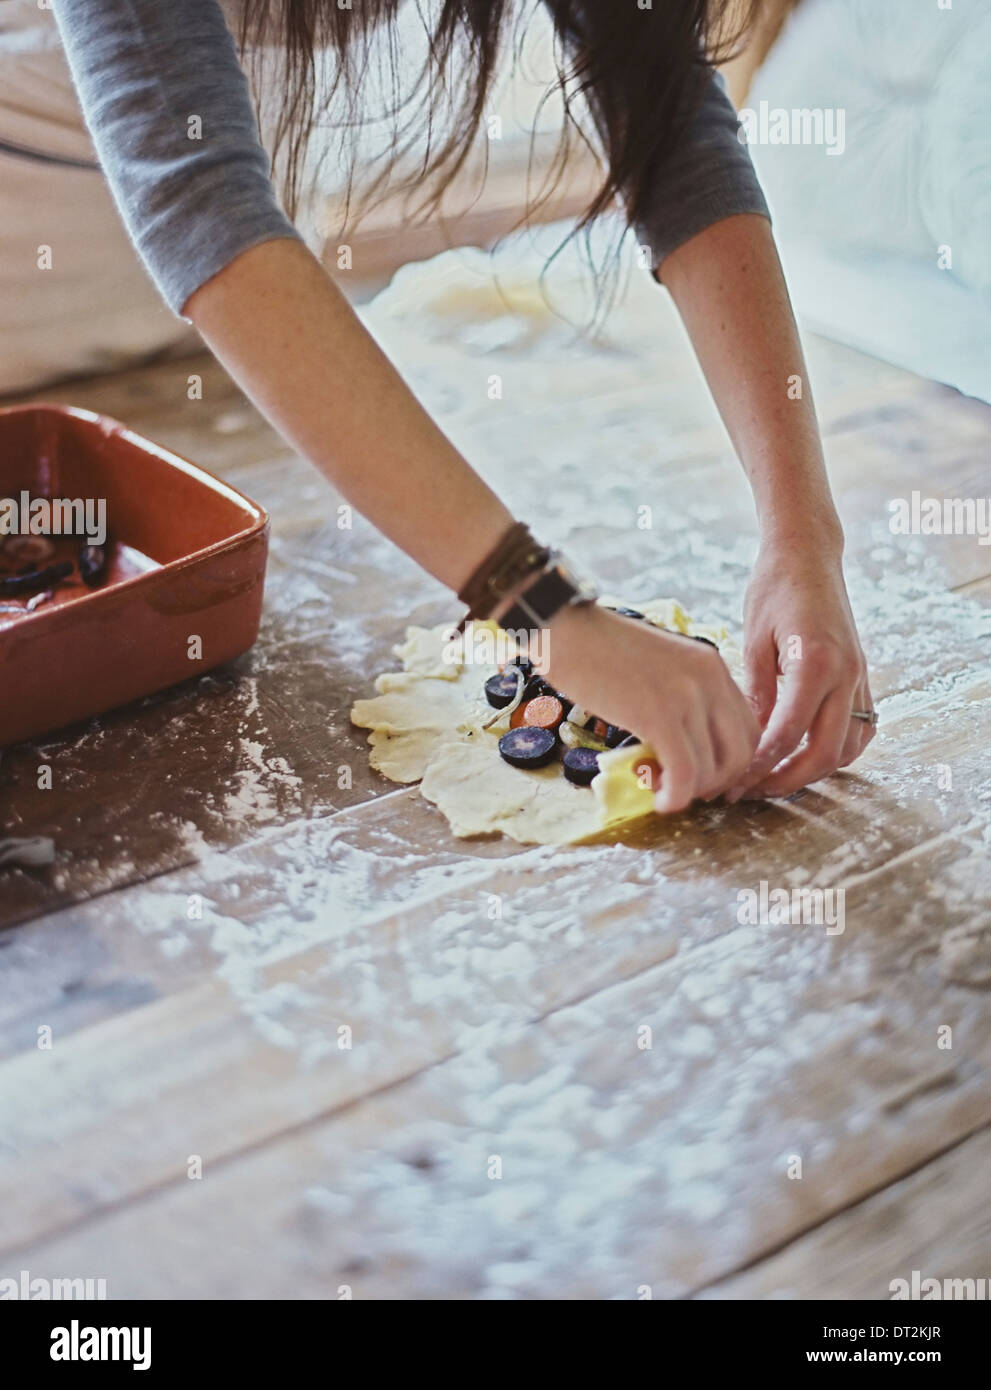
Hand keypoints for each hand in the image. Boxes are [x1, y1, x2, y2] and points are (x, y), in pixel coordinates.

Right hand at [540, 603, 759, 813]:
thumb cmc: (600, 650)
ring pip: (712, 769)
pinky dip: (675, 798)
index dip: (732, 763)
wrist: (567, 631)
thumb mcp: (660, 668)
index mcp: (713, 667)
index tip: (705, 777)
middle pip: (742, 752)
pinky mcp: (659, 716)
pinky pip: (684, 772)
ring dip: (690, 793)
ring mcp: (687, 697)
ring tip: (661, 792)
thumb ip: (682, 699)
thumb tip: (685, 746)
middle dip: (718, 784)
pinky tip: (659, 802)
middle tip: (687, 791)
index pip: (749, 727)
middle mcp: (710, 680)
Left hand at [728, 541, 874, 799]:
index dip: (759, 765)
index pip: (788, 734)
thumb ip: (756, 695)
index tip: (733, 781)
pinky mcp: (864, 676)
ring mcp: (861, 676)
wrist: (808, 553)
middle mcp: (847, 674)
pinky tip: (807, 757)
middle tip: (749, 791)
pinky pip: (861, 729)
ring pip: (849, 748)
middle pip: (824, 753)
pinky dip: (838, 752)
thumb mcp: (752, 640)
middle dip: (786, 780)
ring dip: (814, 772)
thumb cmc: (773, 587)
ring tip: (774, 779)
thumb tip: (747, 744)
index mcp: (816, 662)